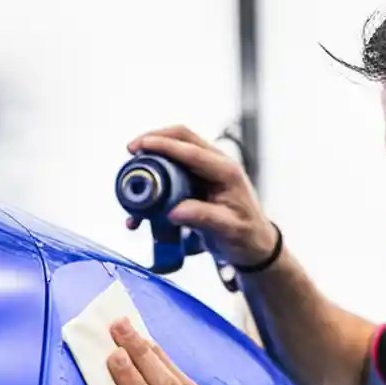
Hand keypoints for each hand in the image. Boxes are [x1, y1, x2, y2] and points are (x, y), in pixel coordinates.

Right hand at [125, 126, 278, 267]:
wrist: (254, 246)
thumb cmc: (247, 237)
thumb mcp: (228, 230)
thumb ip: (204, 219)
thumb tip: (174, 211)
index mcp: (227, 172)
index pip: (192, 150)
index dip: (164, 145)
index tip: (140, 147)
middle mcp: (216, 165)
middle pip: (182, 138)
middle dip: (155, 139)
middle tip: (131, 150)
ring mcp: (206, 172)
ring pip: (174, 152)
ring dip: (152, 158)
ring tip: (132, 173)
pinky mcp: (196, 182)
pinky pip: (172, 172)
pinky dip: (155, 179)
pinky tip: (142, 203)